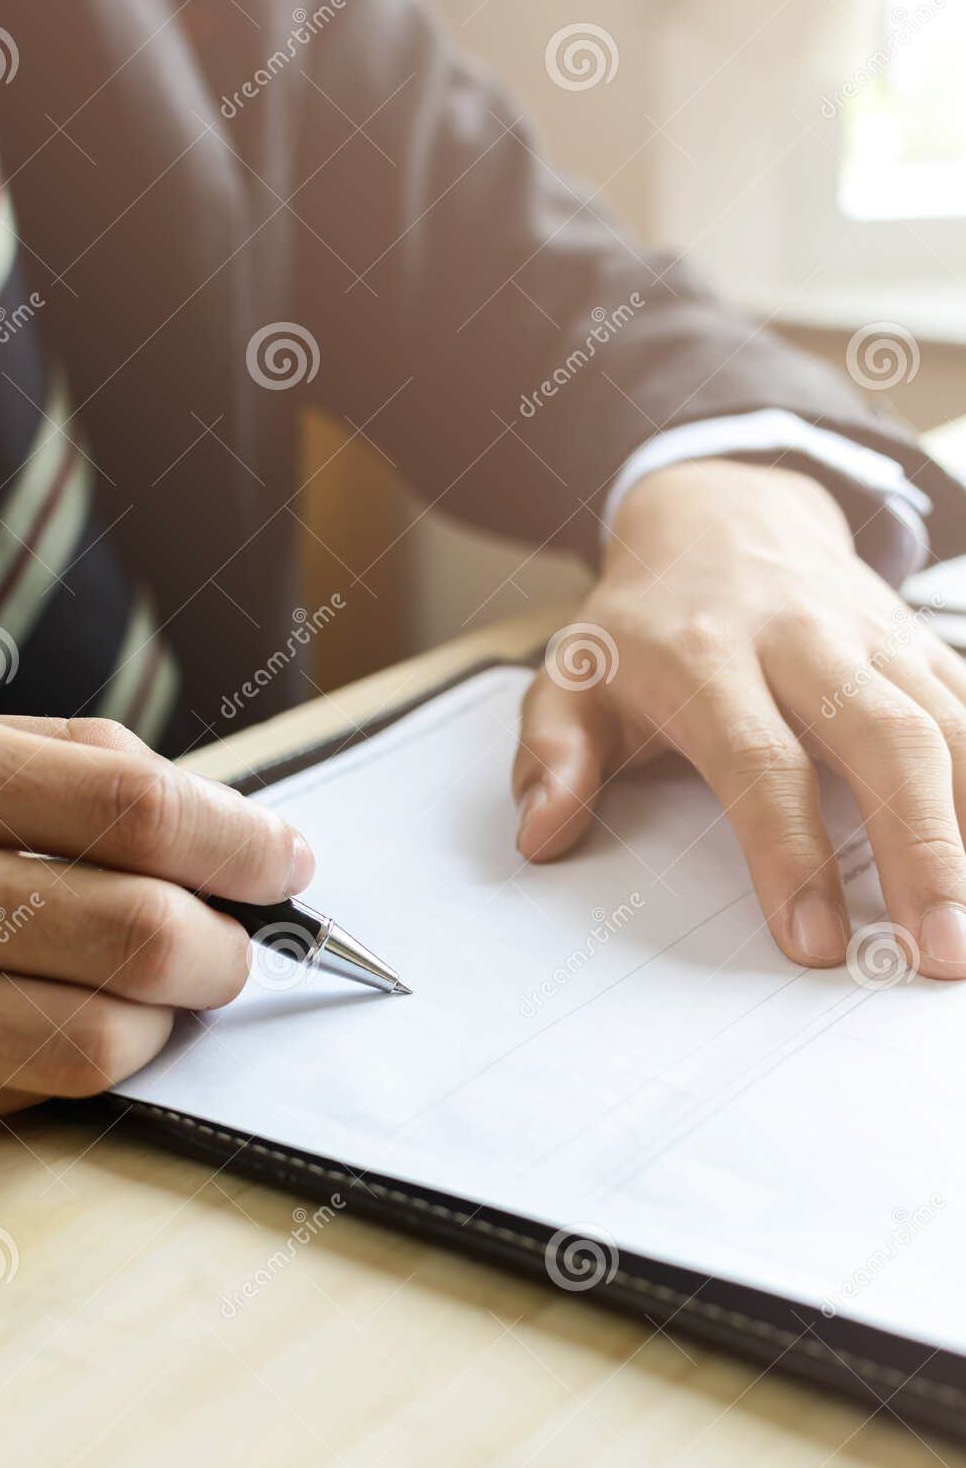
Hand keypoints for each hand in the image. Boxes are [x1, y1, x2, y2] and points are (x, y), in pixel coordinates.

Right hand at [0, 708, 314, 1129]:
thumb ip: (90, 772)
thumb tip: (247, 838)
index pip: (133, 808)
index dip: (238, 843)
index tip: (286, 862)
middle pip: (132, 935)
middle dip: (222, 949)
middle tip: (234, 942)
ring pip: (90, 1046)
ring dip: (164, 1024)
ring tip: (163, 993)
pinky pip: (20, 1099)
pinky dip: (77, 1065)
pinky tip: (69, 1021)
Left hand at [514, 457, 965, 979]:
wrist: (723, 514)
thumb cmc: (647, 619)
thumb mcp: (570, 677)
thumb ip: (553, 755)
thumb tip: (542, 834)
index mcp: (707, 657)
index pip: (761, 763)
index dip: (791, 855)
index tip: (816, 941)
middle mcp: (803, 640)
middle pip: (885, 741)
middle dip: (924, 851)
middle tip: (938, 953)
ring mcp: (874, 638)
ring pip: (949, 723)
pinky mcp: (920, 644)